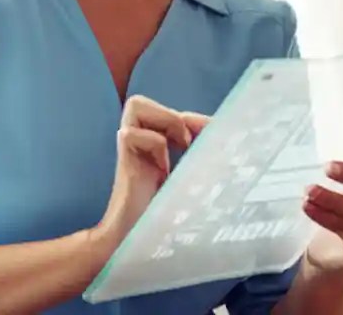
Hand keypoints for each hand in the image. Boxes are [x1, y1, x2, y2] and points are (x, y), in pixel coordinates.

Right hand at [89, 95, 207, 263]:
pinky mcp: (125, 161)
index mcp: (153, 148)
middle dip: (170, 113)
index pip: (169, 115)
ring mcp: (130, 150)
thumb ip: (196, 160)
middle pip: (141, 103)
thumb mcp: (186, 182)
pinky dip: (154, 144)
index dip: (194, 119)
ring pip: (136, 106)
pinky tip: (162, 168)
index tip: (215, 132)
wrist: (131, 240)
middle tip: (186, 140)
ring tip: (177, 145)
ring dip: (162, 121)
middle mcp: (139, 144)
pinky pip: (132, 134)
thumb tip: (217, 138)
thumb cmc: (162, 216)